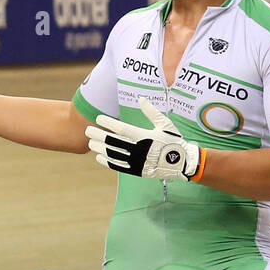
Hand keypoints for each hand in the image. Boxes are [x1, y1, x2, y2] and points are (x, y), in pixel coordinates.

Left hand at [85, 96, 201, 181]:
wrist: (182, 162)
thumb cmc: (173, 140)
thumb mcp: (164, 124)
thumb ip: (151, 112)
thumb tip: (141, 98)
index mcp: (145, 136)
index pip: (121, 129)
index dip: (108, 123)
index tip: (98, 118)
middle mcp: (139, 149)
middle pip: (113, 142)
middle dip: (98, 136)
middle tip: (88, 131)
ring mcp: (137, 161)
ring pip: (113, 155)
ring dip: (99, 148)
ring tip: (90, 143)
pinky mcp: (136, 170)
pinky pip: (117, 166)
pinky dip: (106, 161)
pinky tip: (98, 156)